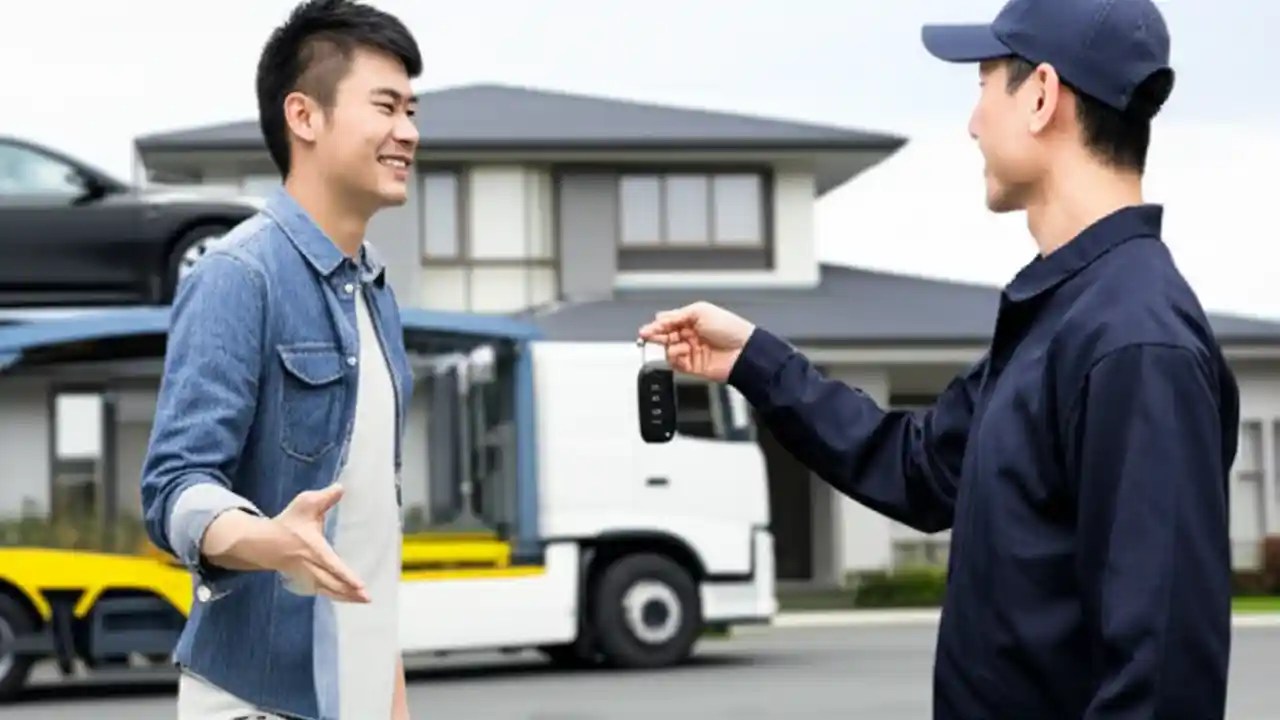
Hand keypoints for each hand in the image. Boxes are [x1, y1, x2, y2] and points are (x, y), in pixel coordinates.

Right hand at [269, 483, 369, 602]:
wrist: (264, 542)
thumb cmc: (288, 523)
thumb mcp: (305, 505)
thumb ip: (325, 497)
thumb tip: (341, 487)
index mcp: (315, 550)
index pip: (333, 566)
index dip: (347, 577)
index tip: (361, 586)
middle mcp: (312, 566)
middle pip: (333, 584)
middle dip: (350, 592)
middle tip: (367, 598)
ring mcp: (308, 576)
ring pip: (329, 590)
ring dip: (345, 596)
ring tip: (362, 600)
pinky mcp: (305, 580)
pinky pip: (323, 591)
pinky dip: (336, 596)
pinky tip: (348, 598)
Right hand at [637, 301, 755, 382]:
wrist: (742, 351)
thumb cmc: (729, 328)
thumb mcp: (701, 311)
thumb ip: (678, 314)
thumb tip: (660, 317)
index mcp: (693, 321)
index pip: (668, 322)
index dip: (657, 325)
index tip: (647, 328)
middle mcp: (691, 336)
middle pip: (665, 336)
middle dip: (656, 336)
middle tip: (648, 336)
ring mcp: (691, 351)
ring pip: (668, 350)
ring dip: (669, 346)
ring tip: (677, 343)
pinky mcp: (692, 366)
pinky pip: (675, 364)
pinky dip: (675, 358)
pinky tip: (682, 352)